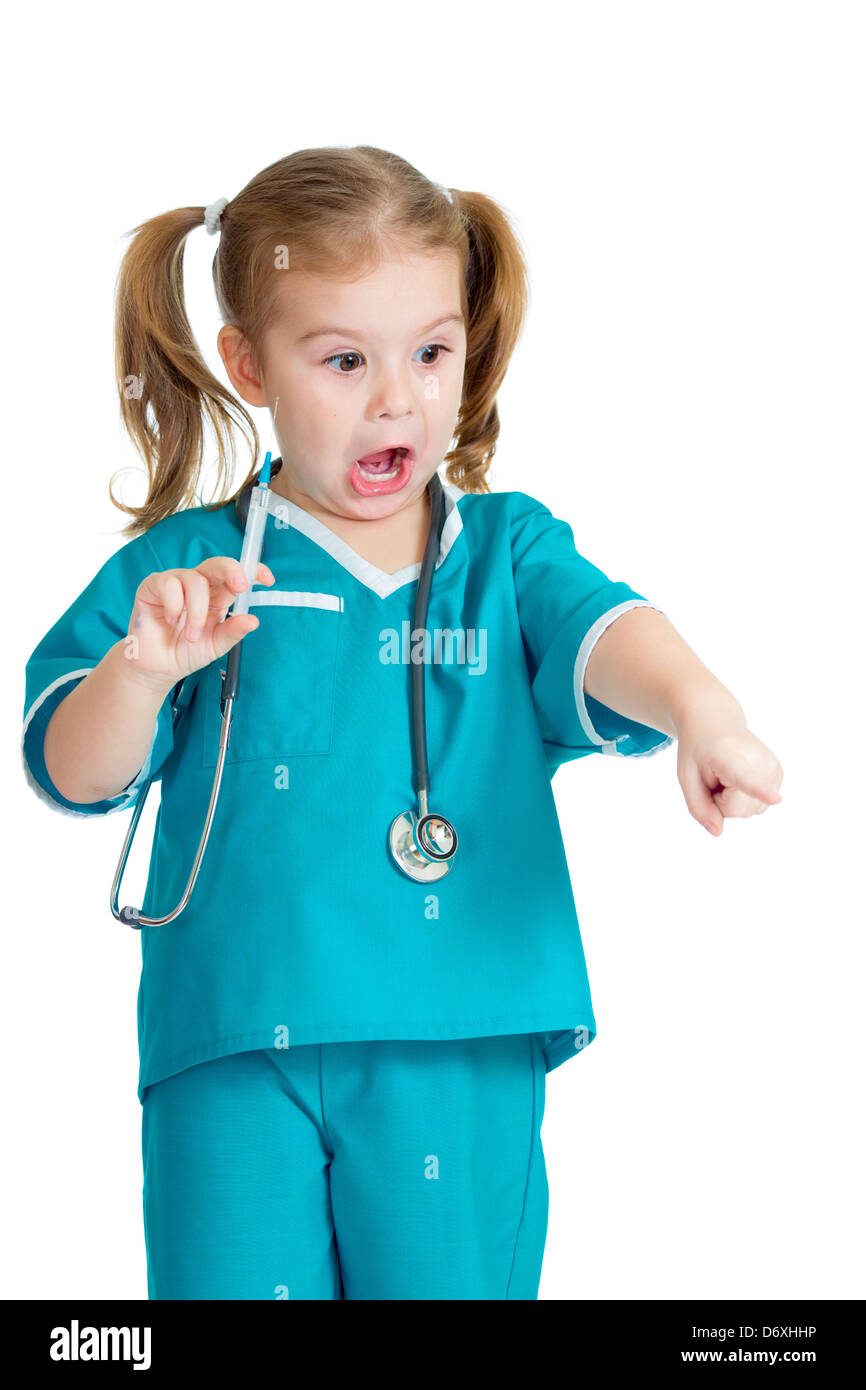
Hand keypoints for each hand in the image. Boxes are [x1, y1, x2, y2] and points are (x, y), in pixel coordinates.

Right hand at [121, 557, 275, 690]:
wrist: (158, 667)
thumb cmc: (186, 652)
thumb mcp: (216, 645)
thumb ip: (233, 632)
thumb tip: (253, 620)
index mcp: (217, 596)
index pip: (236, 576)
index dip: (251, 571)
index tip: (267, 579)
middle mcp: (198, 585)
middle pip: (217, 565)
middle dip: (231, 571)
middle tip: (239, 587)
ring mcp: (175, 583)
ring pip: (194, 579)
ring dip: (197, 610)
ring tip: (191, 635)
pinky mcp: (153, 586)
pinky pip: (168, 583)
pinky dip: (174, 604)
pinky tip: (171, 620)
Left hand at [675, 709, 783, 836]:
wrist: (715, 721)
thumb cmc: (698, 749)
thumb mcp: (686, 777)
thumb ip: (699, 807)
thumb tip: (718, 832)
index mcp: (730, 757)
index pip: (747, 779)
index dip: (760, 790)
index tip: (775, 798)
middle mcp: (758, 760)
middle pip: (737, 810)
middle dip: (721, 802)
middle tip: (715, 776)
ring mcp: (773, 767)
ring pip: (749, 810)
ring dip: (733, 800)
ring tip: (727, 774)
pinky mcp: (779, 773)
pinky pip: (758, 805)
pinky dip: (744, 796)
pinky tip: (738, 776)